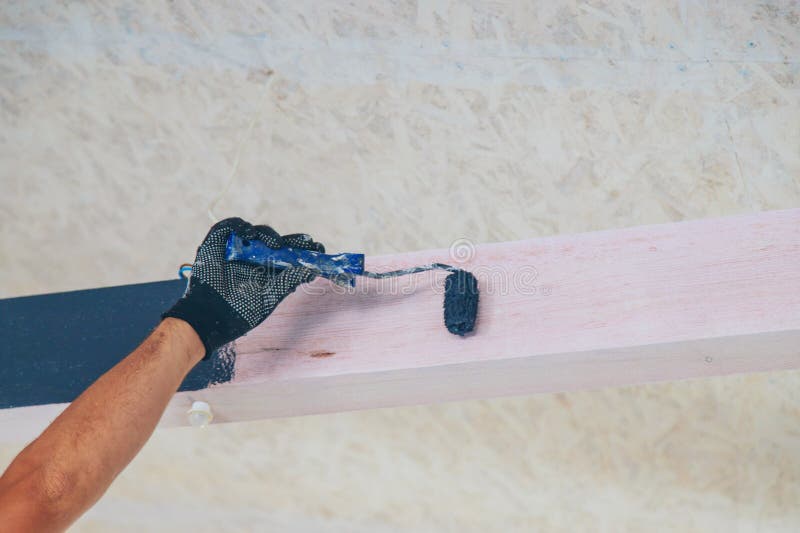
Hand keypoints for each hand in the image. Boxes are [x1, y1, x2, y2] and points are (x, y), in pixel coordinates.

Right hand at [163, 217, 324, 357]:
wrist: (213, 316)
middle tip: (306, 243)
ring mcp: (238, 248)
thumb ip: (290, 280)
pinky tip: (252, 235)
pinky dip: (242, 227)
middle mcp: (255, 257)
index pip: (289, 254)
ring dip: (270, 235)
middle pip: (277, 242)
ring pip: (258, 233)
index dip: (303, 249)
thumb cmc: (242, 310)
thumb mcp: (271, 295)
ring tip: (276, 245)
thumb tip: (313, 269)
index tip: (318, 248)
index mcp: (268, 270)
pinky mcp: (219, 241)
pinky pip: (232, 226)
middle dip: (293, 241)